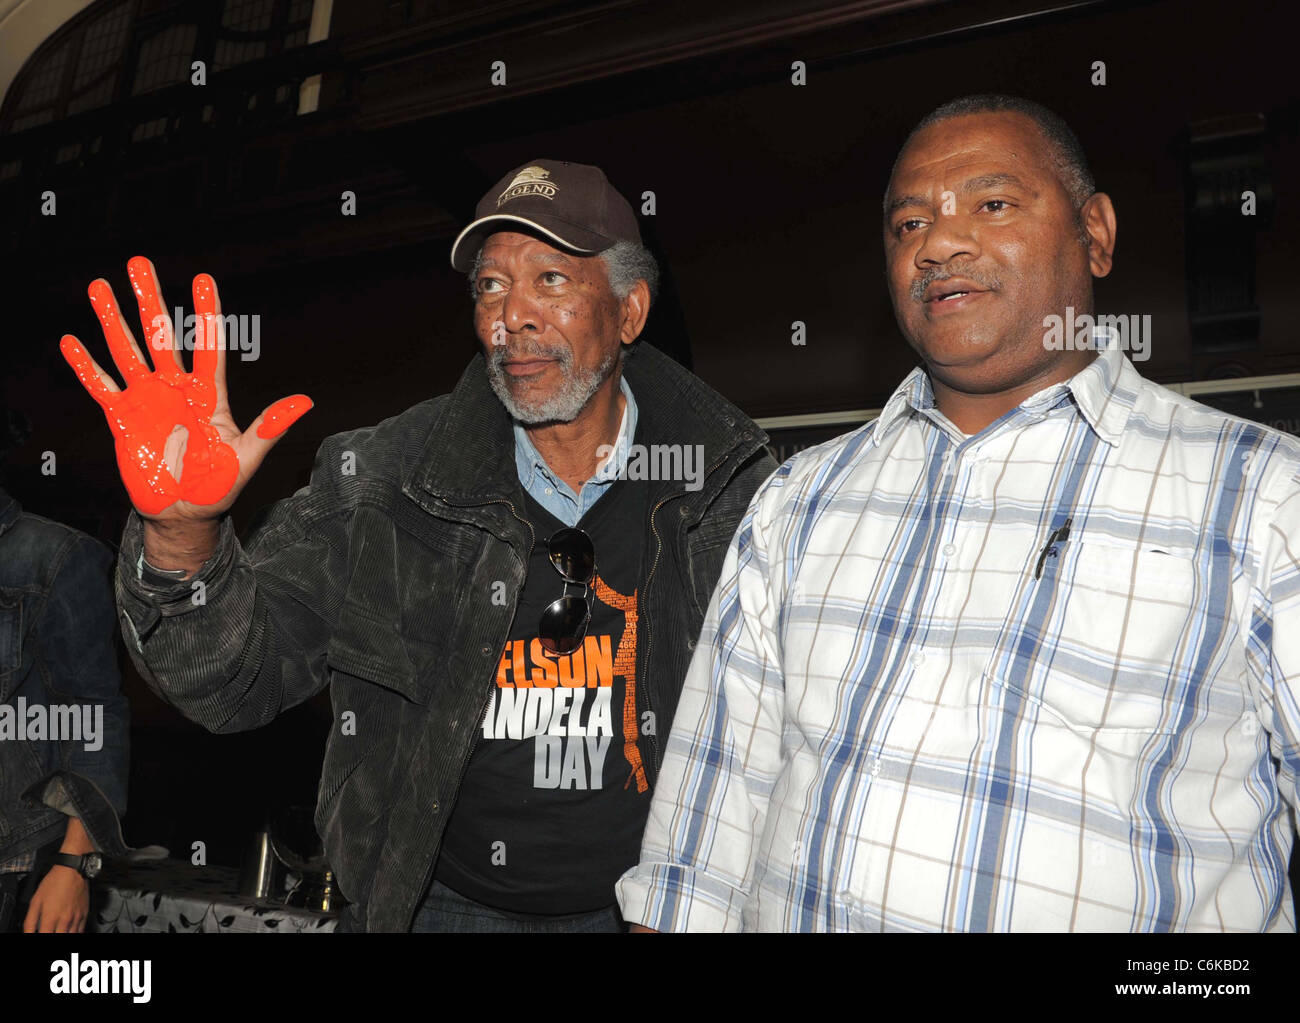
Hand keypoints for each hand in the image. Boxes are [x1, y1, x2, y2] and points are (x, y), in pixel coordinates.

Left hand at [23, 866, 88, 932]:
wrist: (73, 869)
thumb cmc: (55, 881)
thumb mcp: (35, 900)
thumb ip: (29, 920)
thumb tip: (27, 932)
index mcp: (50, 917)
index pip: (44, 937)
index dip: (39, 938)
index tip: (39, 934)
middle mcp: (64, 919)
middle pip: (59, 937)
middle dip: (52, 936)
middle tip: (49, 931)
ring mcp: (76, 917)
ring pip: (71, 936)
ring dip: (63, 935)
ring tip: (58, 932)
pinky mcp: (85, 913)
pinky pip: (81, 930)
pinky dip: (74, 933)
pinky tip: (69, 931)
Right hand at [59, 256, 310, 519]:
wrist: (183, 516)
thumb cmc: (219, 487)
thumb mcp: (248, 458)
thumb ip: (270, 428)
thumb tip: (304, 402)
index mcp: (208, 395)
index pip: (208, 345)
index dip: (205, 313)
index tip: (203, 278)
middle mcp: (176, 389)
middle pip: (160, 336)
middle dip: (149, 299)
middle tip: (137, 263)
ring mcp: (147, 400)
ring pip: (127, 351)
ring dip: (112, 320)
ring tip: (98, 287)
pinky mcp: (122, 418)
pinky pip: (101, 387)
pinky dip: (86, 366)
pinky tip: (72, 341)